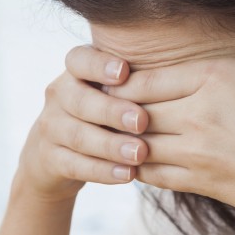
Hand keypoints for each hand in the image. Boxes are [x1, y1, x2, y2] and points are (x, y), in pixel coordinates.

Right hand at [14, 47, 148, 208]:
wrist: (58, 156)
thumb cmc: (102, 118)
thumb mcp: (114, 95)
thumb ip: (136, 86)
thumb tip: (184, 77)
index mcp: (75, 73)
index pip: (79, 60)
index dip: (99, 65)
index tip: (124, 71)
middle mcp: (59, 95)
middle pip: (79, 100)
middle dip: (112, 111)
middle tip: (142, 121)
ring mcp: (51, 127)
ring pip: (78, 135)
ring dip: (111, 145)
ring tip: (140, 153)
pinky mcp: (50, 158)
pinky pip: (75, 165)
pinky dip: (102, 171)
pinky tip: (127, 175)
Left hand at [110, 13, 234, 234]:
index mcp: (222, 74)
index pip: (148, 73)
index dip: (129, 80)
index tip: (123, 84)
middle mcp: (201, 110)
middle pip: (133, 107)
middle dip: (120, 111)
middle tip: (110, 114)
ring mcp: (199, 151)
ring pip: (136, 142)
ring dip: (126, 142)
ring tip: (118, 140)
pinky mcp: (204, 183)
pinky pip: (151, 175)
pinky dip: (139, 170)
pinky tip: (137, 166)